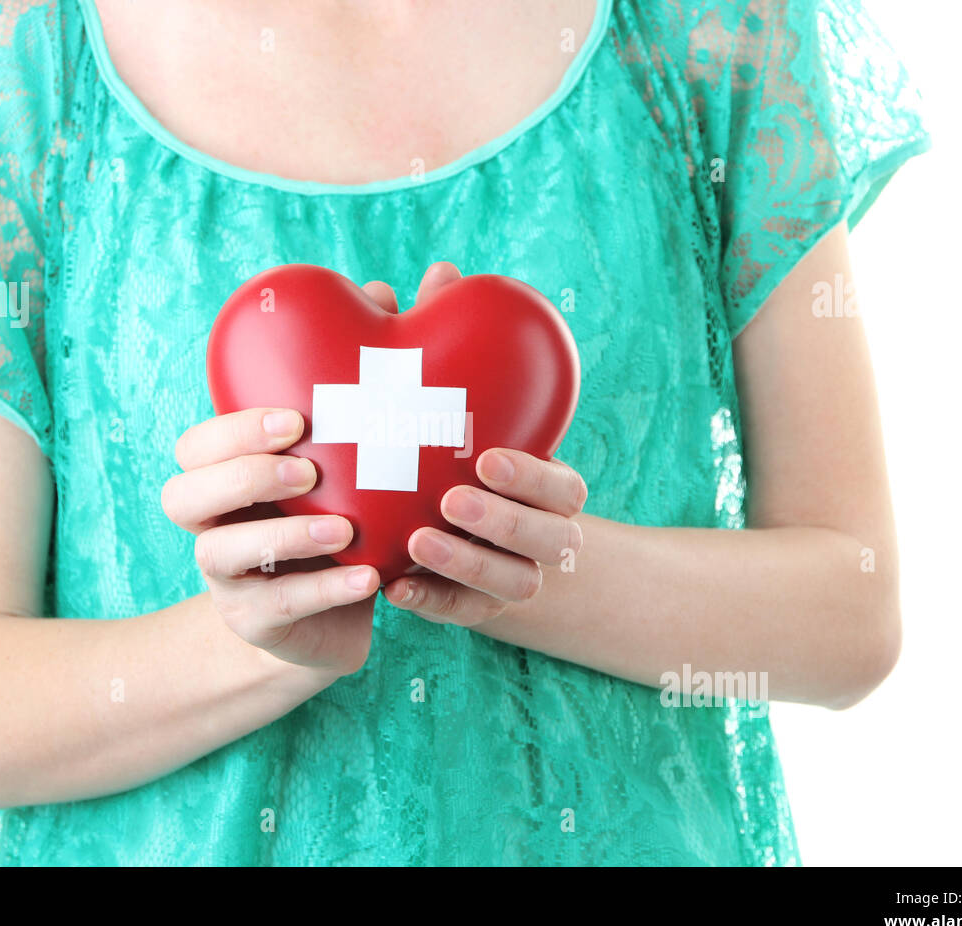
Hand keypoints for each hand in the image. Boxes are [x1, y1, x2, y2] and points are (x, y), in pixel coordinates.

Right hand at [162, 407, 379, 674]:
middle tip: (309, 473)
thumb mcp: (333, 493)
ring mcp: (225, 581)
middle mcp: (211, 530)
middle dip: (245, 477)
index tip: (296, 421)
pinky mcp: (252, 622)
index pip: (194, 449)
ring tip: (343, 531)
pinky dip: (326, 588)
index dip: (234, 432)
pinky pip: (279, 603)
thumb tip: (394, 390)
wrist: (332, 624)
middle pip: (182, 497)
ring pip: (220, 552)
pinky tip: (368, 577)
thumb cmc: (334, 537)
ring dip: (283, 535)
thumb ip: (337, 452)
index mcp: (222, 487)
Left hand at [358, 261, 586, 627]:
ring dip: (466, 564)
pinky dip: (431, 602)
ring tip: (417, 540)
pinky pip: (460, 615)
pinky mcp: (470, 608)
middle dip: (502, 521)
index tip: (487, 456)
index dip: (534, 477)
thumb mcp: (457, 397)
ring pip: (510, 586)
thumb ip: (454, 343)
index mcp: (551, 488)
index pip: (567, 490)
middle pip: (548, 541)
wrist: (460, 526)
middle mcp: (542, 538)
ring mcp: (507, 577)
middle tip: (451, 499)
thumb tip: (444, 274)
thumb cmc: (457, 444)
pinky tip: (394, 586)